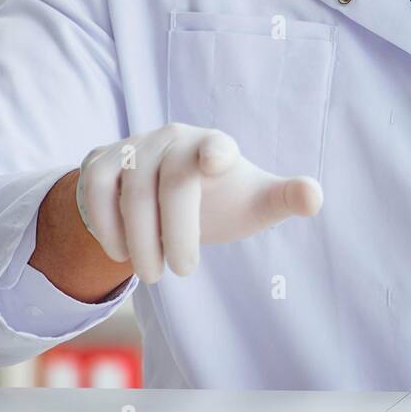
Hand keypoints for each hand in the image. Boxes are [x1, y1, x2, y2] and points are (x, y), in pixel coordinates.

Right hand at [75, 123, 323, 282]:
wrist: (165, 198)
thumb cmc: (219, 200)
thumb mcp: (254, 203)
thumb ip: (286, 199)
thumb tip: (316, 197)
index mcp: (214, 145)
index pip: (215, 144)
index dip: (215, 151)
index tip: (217, 160)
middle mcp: (173, 138)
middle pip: (168, 184)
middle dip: (174, 233)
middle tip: (182, 273)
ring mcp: (134, 146)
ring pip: (127, 190)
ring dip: (138, 239)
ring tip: (153, 273)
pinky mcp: (101, 160)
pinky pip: (94, 190)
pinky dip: (105, 225)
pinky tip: (121, 252)